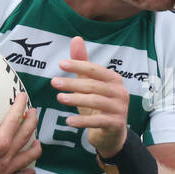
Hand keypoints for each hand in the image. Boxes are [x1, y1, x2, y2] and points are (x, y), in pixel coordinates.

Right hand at [0, 70, 40, 173]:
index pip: (15, 119)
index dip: (20, 105)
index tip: (23, 97)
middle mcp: (5, 157)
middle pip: (25, 137)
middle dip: (31, 123)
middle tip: (33, 113)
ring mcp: (2, 171)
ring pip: (26, 159)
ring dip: (34, 149)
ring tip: (38, 142)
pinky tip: (30, 170)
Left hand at [52, 36, 129, 157]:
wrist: (112, 134)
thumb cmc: (99, 106)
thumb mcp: (90, 84)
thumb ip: (83, 64)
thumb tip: (76, 39)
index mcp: (114, 79)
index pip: (95, 69)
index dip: (78, 65)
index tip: (60, 64)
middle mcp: (120, 92)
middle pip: (94, 85)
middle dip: (73, 83)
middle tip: (54, 83)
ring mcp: (120, 108)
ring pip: (96, 101)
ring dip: (76, 99)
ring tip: (59, 98)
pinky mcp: (116, 124)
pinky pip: (97, 121)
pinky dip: (82, 121)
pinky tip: (68, 120)